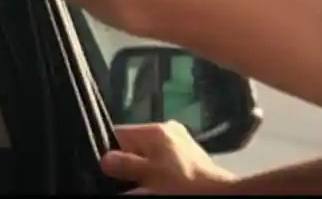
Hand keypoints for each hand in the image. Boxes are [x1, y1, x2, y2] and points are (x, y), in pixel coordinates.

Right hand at [101, 122, 235, 194]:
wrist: (217, 192)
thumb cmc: (182, 183)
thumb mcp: (149, 176)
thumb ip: (125, 165)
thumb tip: (104, 159)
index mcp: (155, 130)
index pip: (119, 132)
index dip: (108, 150)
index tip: (105, 168)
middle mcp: (166, 129)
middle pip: (133, 143)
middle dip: (126, 162)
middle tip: (123, 179)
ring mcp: (177, 139)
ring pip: (146, 152)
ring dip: (140, 167)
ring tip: (141, 181)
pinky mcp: (185, 152)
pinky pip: (160, 157)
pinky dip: (154, 168)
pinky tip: (154, 181)